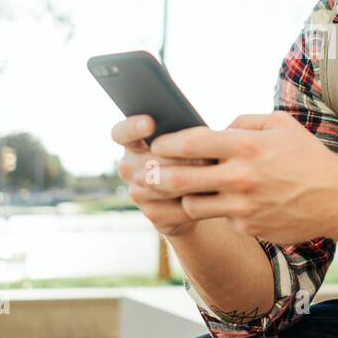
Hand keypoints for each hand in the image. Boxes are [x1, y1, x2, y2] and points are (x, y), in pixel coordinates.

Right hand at [111, 114, 215, 238]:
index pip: (121, 133)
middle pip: (151, 161)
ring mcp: (138, 192)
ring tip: (215, 176)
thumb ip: (185, 132)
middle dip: (182, 159)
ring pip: (163, 186)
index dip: (133, 127)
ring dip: (191, 182)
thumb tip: (196, 130)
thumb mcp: (192, 138)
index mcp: (133, 141)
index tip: (150, 123)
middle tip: (209, 158)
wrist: (202, 192)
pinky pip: (173, 208)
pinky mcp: (153, 213)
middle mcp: (128, 167)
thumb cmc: (197, 154)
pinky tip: (211, 197)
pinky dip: (194, 203)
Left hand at [147, 110, 337, 244]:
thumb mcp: (280, 125)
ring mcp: (243, 207)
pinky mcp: (248, 227)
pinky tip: (232, 203)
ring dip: (184, 197)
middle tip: (147, 173)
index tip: (156, 144)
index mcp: (246, 146)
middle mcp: (241, 177)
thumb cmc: (308, 157)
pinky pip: (221, 218)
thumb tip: (216, 128)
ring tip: (186, 189)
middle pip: (180, 179)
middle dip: (156, 175)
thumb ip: (243, 121)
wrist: (337, 199)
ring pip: (192, 205)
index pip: (191, 143)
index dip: (166, 144)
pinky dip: (221, 210)